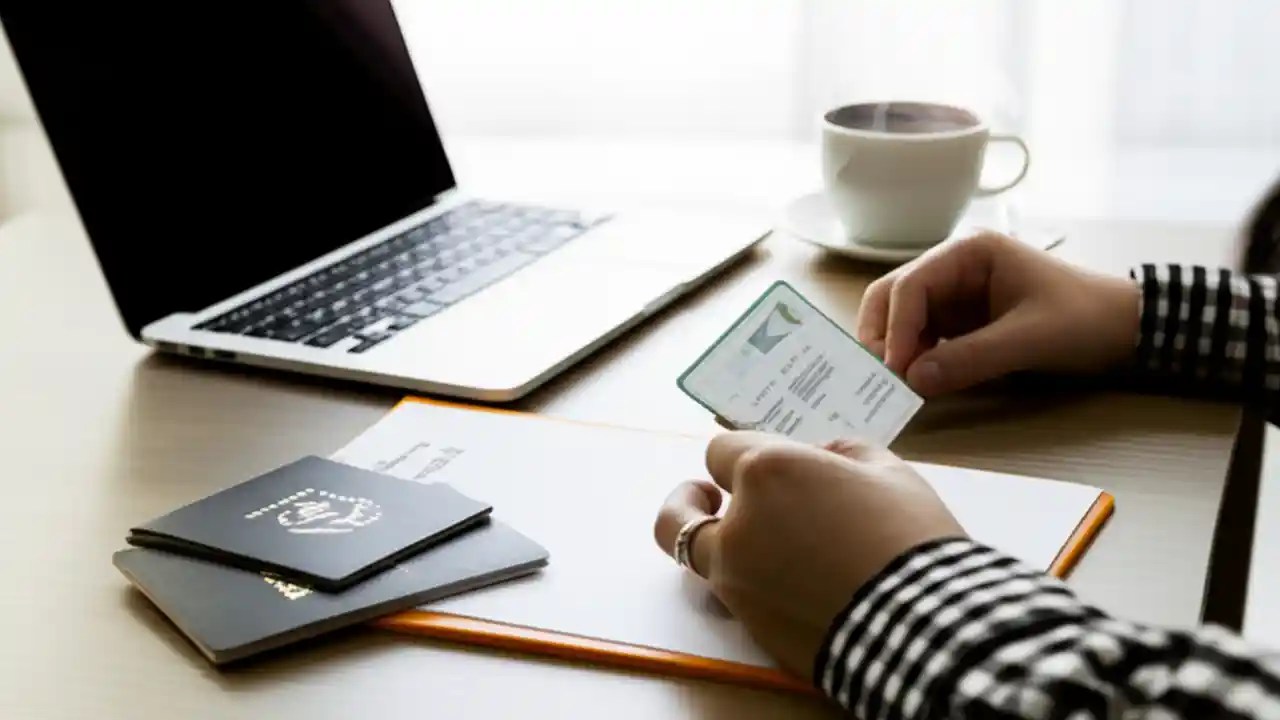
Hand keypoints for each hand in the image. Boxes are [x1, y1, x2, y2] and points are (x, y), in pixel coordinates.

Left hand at [653, 431, 964, 677]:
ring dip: (722, 546)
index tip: (764, 461)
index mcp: (766, 473)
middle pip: (679, 515)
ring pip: (701, 560)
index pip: (722, 451)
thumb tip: (822, 459)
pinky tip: (793, 582)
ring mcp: (737, 581)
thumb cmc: (908, 535)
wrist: (922, 626)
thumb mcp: (887, 472)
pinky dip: (753, 584)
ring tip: (761, 545)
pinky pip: (737, 597)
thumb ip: (842, 454)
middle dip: (687, 502)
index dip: (744, 454)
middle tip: (705, 499)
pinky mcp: (752, 626)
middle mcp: (736, 526)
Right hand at [857, 231, 1141, 395]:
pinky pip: (923, 338)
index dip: (896, 327)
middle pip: (894, 296)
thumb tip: (913, 380)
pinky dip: (913, 359)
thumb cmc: (1084, 319)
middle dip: (881, 333)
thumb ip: (971, 358)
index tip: (893, 369)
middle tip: (877, 375)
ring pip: (902, 318)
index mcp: (968, 252)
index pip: (911, 285)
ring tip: (893, 383)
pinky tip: (914, 383)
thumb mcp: (1030, 339)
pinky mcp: (962, 322)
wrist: (1128, 329)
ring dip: (893, 348)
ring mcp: (955, 295)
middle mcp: (953, 268)